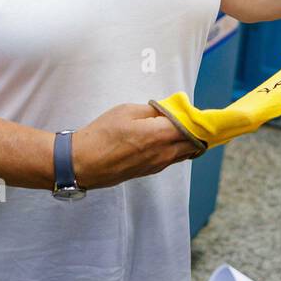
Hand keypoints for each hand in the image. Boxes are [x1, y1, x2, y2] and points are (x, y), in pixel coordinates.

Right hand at [73, 104, 199, 188]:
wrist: (83, 163)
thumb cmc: (101, 135)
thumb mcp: (126, 111)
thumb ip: (153, 110)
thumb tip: (169, 110)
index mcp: (159, 135)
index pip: (192, 127)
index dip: (197, 117)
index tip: (196, 109)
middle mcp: (164, 153)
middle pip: (194, 142)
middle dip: (197, 129)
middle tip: (192, 117)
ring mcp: (159, 164)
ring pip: (186, 151)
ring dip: (189, 139)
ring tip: (182, 125)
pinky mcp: (151, 171)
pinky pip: (174, 158)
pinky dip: (178, 147)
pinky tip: (168, 137)